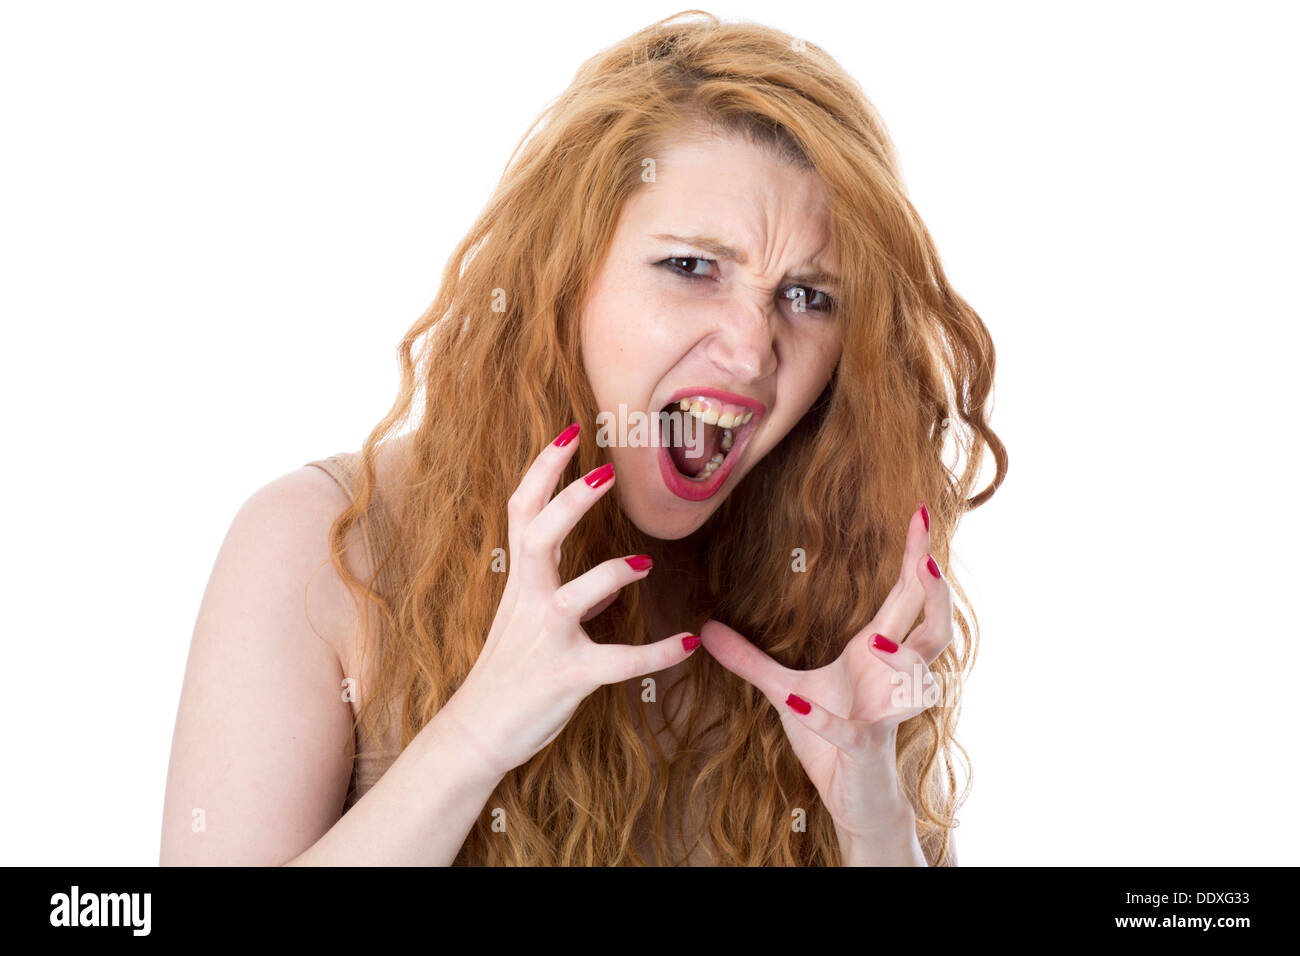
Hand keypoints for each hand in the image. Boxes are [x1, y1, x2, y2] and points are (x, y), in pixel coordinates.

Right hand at [438, 423, 699, 778]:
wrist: (476, 731)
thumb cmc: (506, 671)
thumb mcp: (524, 621)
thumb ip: (560, 594)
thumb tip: (608, 583)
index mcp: (520, 581)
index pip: (522, 511)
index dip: (542, 470)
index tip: (568, 432)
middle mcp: (528, 602)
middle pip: (538, 536)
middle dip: (568, 502)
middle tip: (605, 472)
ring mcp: (546, 640)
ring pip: (576, 597)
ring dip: (613, 575)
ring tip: (645, 563)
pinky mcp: (567, 678)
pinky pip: (617, 663)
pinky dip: (657, 654)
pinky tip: (688, 643)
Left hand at [698, 504, 951, 841]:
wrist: (851, 798)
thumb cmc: (831, 740)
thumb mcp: (785, 693)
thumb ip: (748, 659)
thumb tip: (705, 628)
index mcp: (876, 654)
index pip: (905, 598)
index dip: (915, 557)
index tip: (919, 512)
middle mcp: (891, 678)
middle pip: (932, 630)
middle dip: (933, 594)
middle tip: (926, 557)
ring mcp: (884, 714)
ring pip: (915, 679)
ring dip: (899, 659)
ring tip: (876, 638)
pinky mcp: (865, 747)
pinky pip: (853, 731)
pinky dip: (826, 720)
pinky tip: (801, 706)